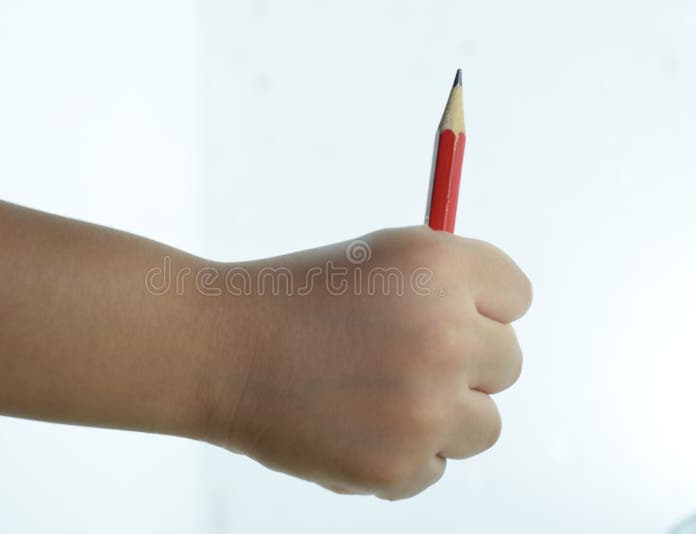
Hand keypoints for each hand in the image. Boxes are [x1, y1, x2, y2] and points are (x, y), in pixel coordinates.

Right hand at [202, 226, 531, 499]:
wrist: (218, 350)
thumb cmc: (289, 301)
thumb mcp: (375, 260)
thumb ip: (443, 284)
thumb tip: (495, 317)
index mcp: (439, 266)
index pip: (515, 295)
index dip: (479, 308)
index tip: (451, 318)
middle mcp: (446, 332)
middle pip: (508, 362)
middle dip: (463, 366)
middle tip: (403, 363)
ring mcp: (427, 405)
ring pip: (483, 425)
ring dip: (441, 418)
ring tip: (377, 399)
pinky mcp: (402, 464)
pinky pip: (435, 467)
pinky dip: (402, 457)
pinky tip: (352, 429)